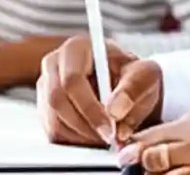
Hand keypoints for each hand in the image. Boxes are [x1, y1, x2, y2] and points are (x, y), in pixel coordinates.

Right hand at [37, 35, 161, 146]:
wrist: (130, 89)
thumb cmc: (136, 77)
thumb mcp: (146, 76)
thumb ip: (133, 88)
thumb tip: (114, 110)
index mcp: (77, 48)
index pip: (72, 80)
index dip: (89, 107)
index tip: (109, 127)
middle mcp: (54, 64)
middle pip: (57, 101)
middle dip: (86, 125)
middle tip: (110, 138)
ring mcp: (45, 87)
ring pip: (53, 121)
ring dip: (81, 136)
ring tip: (107, 137)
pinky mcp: (44, 110)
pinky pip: (52, 134)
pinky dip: (75, 142)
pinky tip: (95, 137)